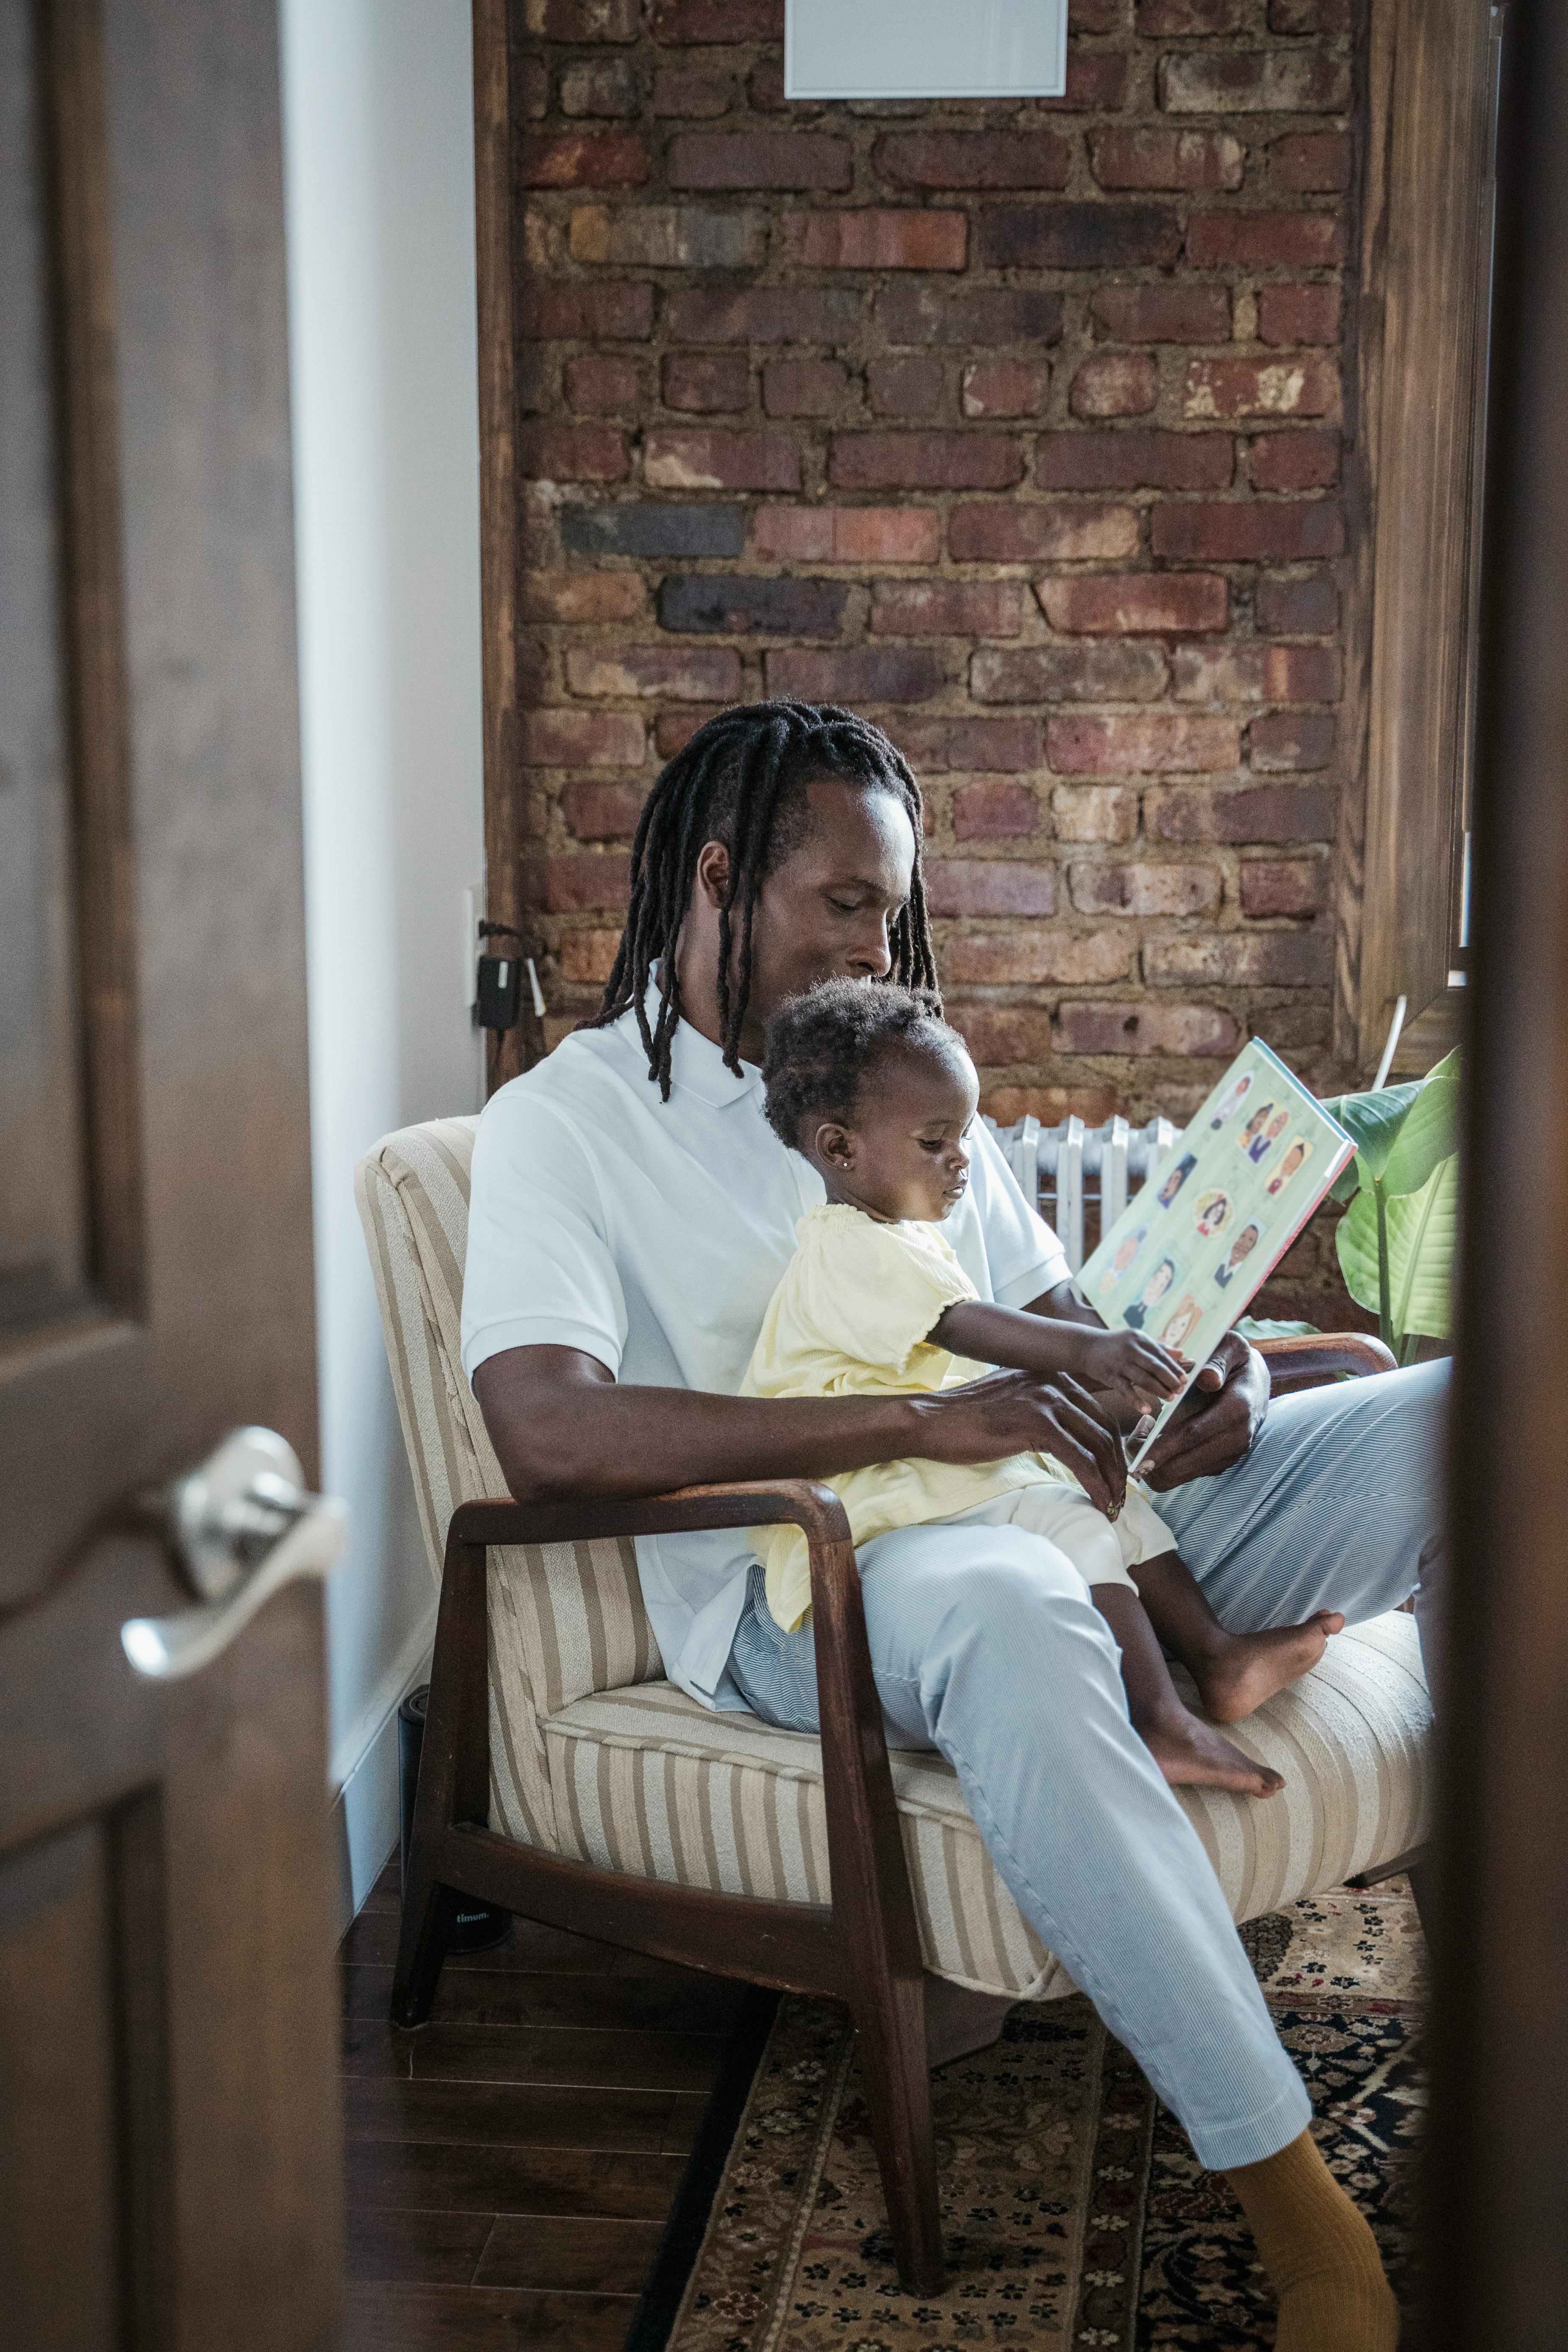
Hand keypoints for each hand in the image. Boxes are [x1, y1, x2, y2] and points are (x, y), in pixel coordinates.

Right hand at [920, 1369, 1127, 1517]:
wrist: (931, 1420)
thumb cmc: (965, 1419)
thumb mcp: (1013, 1402)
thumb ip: (1041, 1410)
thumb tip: (1065, 1437)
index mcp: (1051, 1376)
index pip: (1098, 1413)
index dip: (1113, 1449)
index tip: (1114, 1476)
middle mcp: (1055, 1382)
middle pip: (1105, 1429)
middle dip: (1118, 1468)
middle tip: (1119, 1497)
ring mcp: (1047, 1401)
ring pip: (1099, 1445)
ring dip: (1111, 1481)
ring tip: (1112, 1507)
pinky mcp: (1038, 1425)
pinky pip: (1081, 1460)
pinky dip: (1095, 1485)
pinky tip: (1098, 1504)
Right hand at [1071, 1330, 1187, 1423]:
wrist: (1085, 1346)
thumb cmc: (1115, 1344)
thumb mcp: (1136, 1340)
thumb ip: (1158, 1347)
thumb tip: (1182, 1353)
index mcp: (1140, 1339)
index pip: (1161, 1355)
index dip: (1174, 1368)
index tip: (1185, 1380)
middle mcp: (1131, 1349)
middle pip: (1155, 1367)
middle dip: (1170, 1380)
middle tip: (1180, 1390)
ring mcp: (1120, 1363)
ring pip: (1143, 1379)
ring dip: (1159, 1390)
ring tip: (1170, 1399)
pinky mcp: (1110, 1375)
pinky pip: (1126, 1390)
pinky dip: (1136, 1401)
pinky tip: (1147, 1410)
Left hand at [1137, 1330, 1267, 1490]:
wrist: (1258, 1384)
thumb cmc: (1237, 1361)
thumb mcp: (1231, 1348)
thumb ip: (1217, 1361)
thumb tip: (1206, 1378)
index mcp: (1237, 1410)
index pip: (1193, 1435)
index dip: (1163, 1448)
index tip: (1138, 1457)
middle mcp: (1235, 1439)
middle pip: (1180, 1467)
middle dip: (1149, 1459)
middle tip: (1138, 1428)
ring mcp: (1228, 1455)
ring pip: (1177, 1476)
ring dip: (1153, 1461)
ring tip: (1147, 1428)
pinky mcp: (1219, 1463)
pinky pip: (1183, 1473)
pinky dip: (1163, 1461)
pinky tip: (1159, 1434)